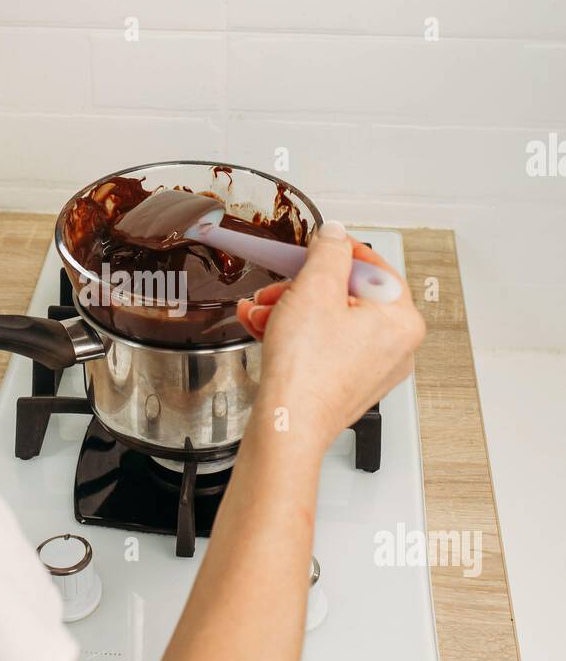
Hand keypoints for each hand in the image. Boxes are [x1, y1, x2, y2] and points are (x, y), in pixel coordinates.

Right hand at [237, 222, 425, 452]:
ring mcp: (372, 368)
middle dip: (302, 287)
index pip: (374, 267)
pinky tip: (263, 328)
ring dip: (291, 309)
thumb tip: (335, 235)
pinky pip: (324, 346)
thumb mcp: (314, 289)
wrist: (287, 425)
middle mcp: (395, 347)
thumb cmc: (307, 371)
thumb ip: (328, 251)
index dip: (338, 252)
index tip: (316, 245)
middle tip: (277, 286)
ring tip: (260, 309)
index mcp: (401, 320)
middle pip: (347, 295)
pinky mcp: (347, 384)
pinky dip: (295, 334)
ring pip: (330, 321)